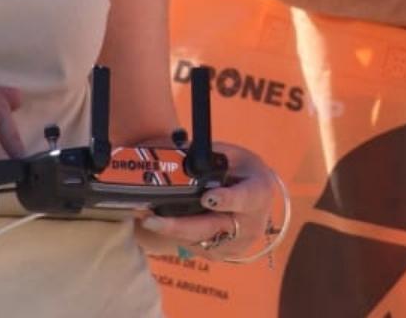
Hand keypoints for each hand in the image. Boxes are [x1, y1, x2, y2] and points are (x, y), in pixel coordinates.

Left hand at [135, 143, 284, 260]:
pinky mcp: (225, 254)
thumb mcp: (232, 154)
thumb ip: (209, 156)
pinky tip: (160, 225)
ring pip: (200, 241)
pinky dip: (178, 236)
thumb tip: (177, 150)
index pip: (246, 198)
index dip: (227, 200)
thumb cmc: (240, 169)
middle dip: (180, 225)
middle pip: (213, 227)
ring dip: (171, 232)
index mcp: (259, 191)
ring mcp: (239, 243)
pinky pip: (197, 247)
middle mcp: (252, 223)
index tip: (207, 198)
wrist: (254, 195)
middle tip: (151, 220)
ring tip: (145, 220)